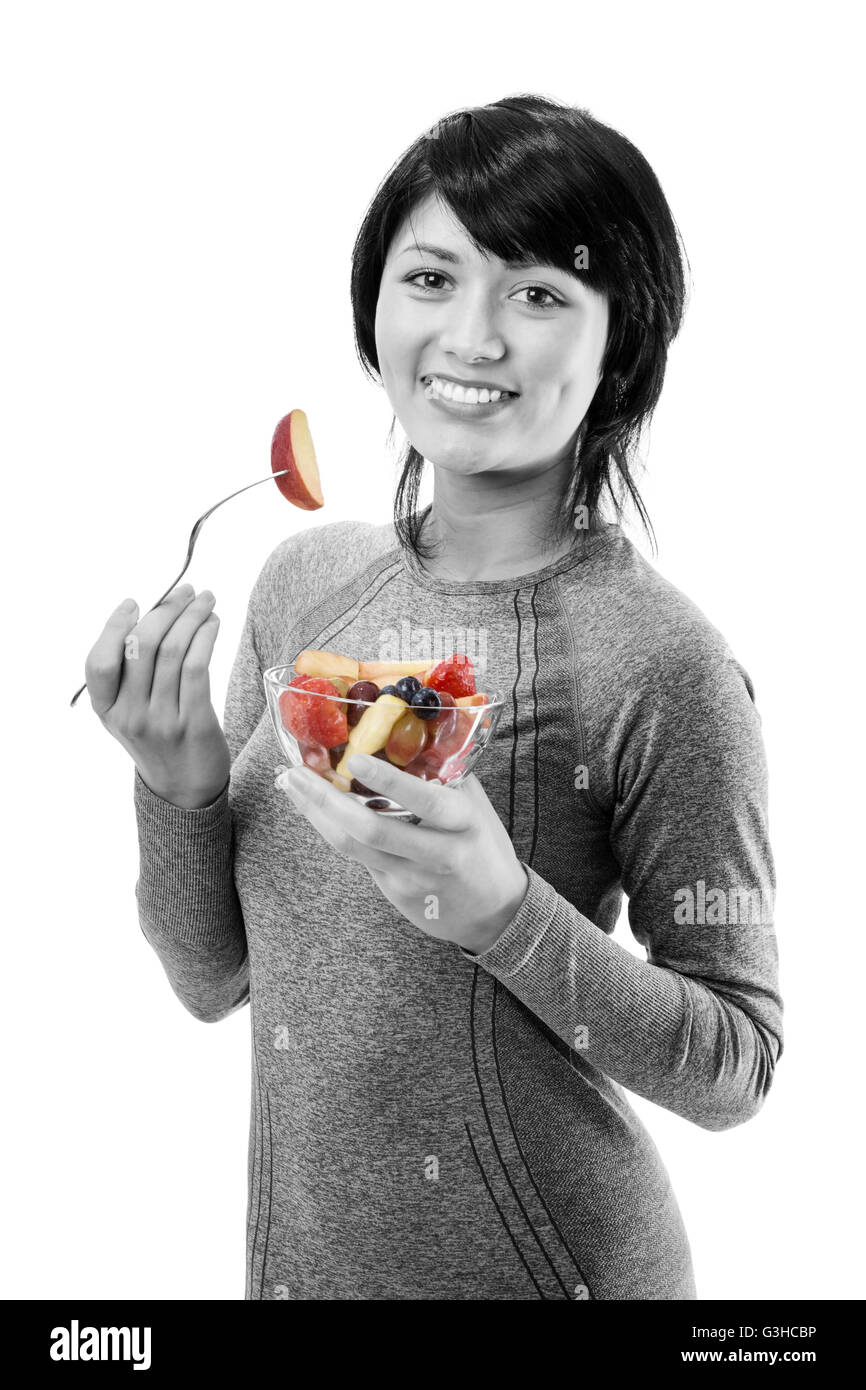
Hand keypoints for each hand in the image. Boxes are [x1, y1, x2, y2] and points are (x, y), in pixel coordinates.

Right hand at [84, 583, 229, 808]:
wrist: (184, 788)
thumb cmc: (159, 737)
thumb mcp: (129, 711)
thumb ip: (130, 672)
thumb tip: (153, 613)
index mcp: (105, 709)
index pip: (98, 661)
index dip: (114, 626)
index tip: (136, 602)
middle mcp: (128, 715)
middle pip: (141, 646)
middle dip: (166, 610)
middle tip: (186, 591)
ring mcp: (160, 720)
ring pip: (172, 651)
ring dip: (192, 617)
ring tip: (205, 600)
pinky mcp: (193, 722)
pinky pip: (196, 667)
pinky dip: (205, 637)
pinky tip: (213, 624)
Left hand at [275, 753, 529, 952]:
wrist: (496, 912)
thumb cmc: (483, 846)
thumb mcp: (476, 806)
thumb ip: (447, 774)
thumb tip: (413, 728)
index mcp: (462, 823)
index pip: (425, 800)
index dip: (389, 781)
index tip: (357, 760)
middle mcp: (436, 852)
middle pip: (371, 830)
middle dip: (326, 800)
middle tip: (295, 773)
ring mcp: (412, 876)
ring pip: (354, 847)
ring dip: (317, 814)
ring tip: (293, 785)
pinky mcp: (395, 892)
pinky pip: (358, 857)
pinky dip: (332, 830)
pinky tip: (315, 810)